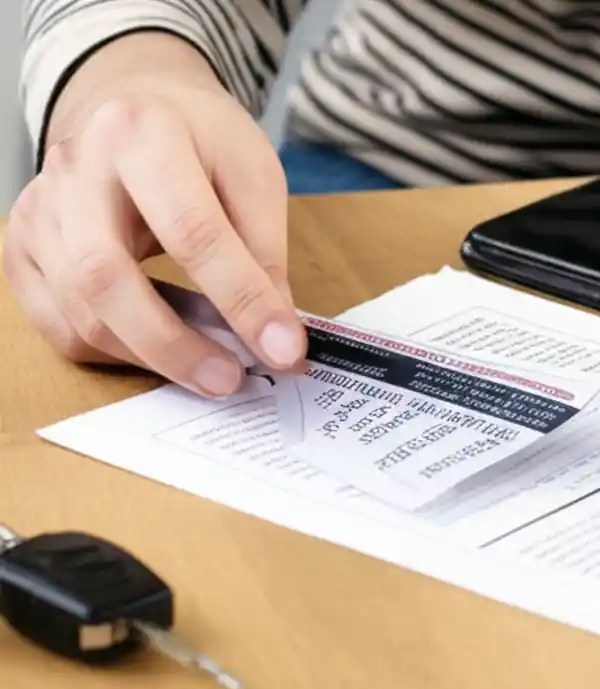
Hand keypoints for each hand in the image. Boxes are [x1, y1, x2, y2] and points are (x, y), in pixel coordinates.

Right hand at [2, 33, 303, 395]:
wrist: (137, 107)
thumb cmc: (203, 142)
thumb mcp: (254, 176)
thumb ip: (265, 254)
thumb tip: (277, 338)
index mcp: (142, 132)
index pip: (191, 231)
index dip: (241, 298)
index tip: (283, 348)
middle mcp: (74, 168)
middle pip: (107, 277)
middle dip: (174, 344)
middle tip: (231, 379)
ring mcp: (39, 209)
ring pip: (78, 310)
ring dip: (149, 357)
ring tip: (210, 371)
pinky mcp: (23, 247)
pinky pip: (57, 324)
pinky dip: (113, 352)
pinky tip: (159, 351)